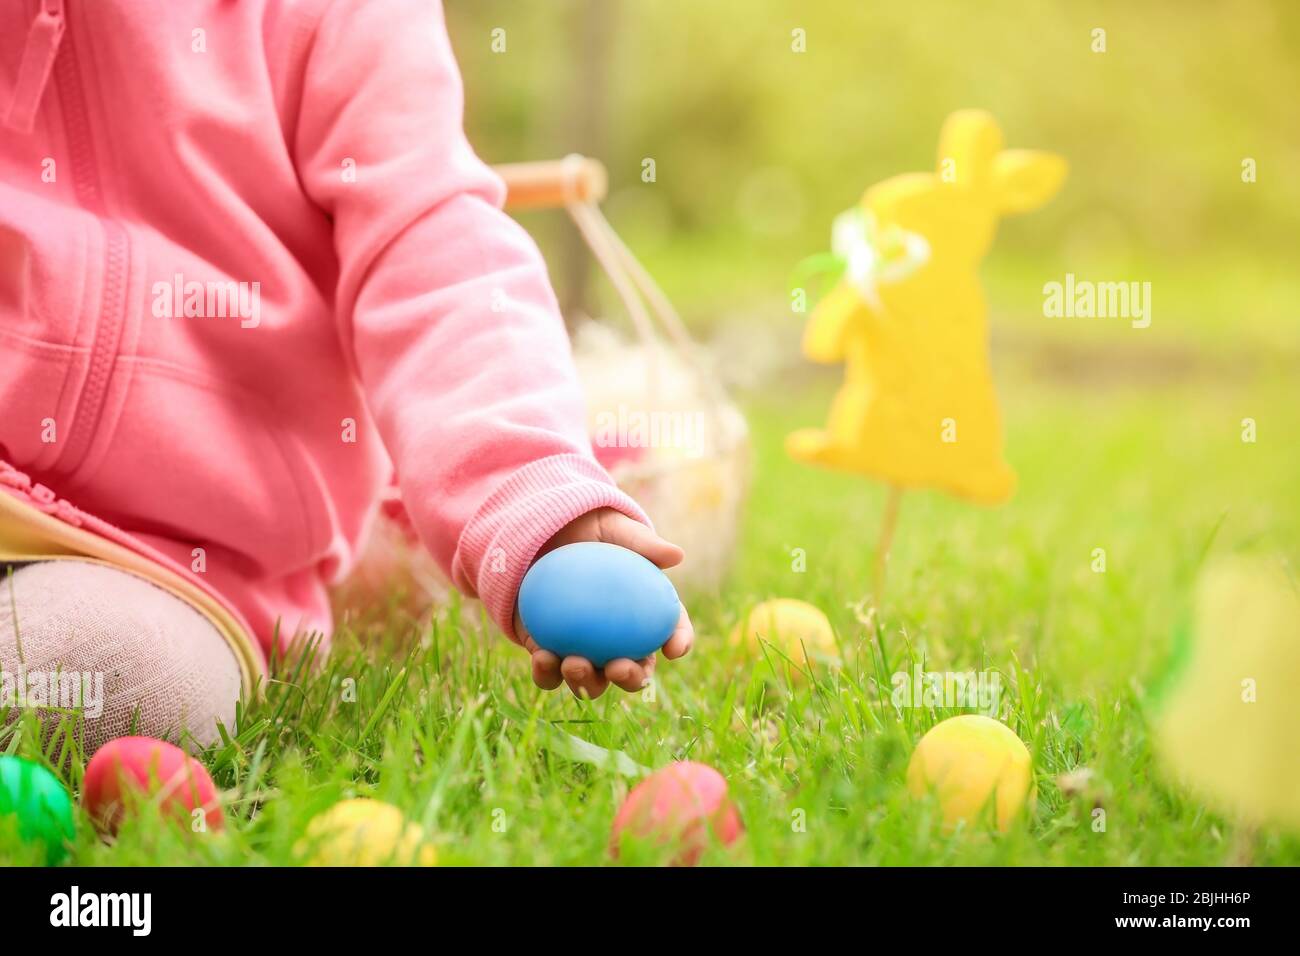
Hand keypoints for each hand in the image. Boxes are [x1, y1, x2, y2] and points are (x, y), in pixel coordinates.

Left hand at [513, 508, 693, 698]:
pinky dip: (547, 672)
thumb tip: (677, 555)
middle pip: (632, 671)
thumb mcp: (616, 529)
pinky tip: (542, 657)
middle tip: (619, 668)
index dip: (679, 642)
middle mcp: (617, 641)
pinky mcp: (547, 652)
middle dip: (630, 679)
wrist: (540, 531)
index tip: (674, 648)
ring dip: (585, 682)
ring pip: (590, 680)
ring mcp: (582, 650)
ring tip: (574, 663)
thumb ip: (644, 543)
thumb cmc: (588, 528)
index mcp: (644, 613)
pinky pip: (549, 672)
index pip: (670, 630)